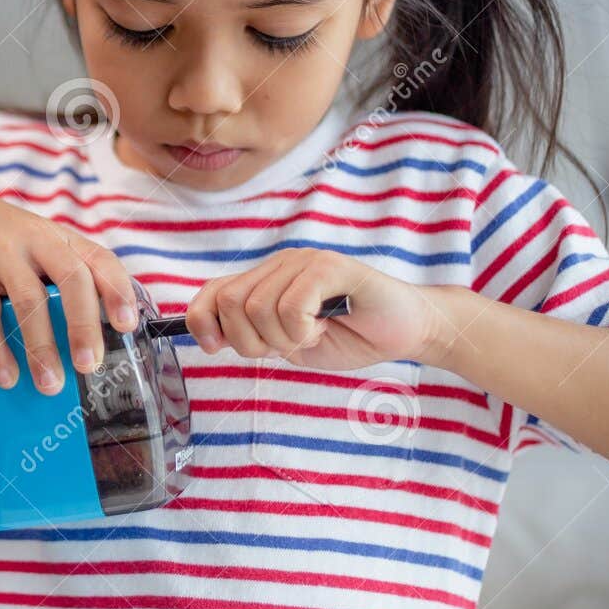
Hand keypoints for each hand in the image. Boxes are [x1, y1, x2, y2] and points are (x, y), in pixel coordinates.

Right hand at [0, 183, 139, 393]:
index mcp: (60, 238)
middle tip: (88, 365)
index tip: (128, 325)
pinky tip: (6, 374)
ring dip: (41, 347)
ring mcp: (2, 252)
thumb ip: (57, 281)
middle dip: (83, 324)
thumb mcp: (34, 246)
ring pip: (29, 300)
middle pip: (71, 278)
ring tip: (50, 383)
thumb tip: (81, 343)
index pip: (100, 260)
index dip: (118, 291)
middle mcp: (37, 240)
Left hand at [185, 249, 436, 370]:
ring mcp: (304, 261)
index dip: (201, 320)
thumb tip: (211, 337)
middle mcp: (280, 264)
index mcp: (266, 279)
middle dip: (250, 341)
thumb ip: (253, 334)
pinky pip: (291, 306)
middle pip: (230, 304)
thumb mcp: (290, 342)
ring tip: (312, 334)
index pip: (213, 291)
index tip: (213, 347)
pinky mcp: (330, 266)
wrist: (407, 330)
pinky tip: (325, 327)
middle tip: (286, 346)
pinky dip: (303, 330)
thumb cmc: (349, 337)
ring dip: (283, 338)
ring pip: (258, 308)